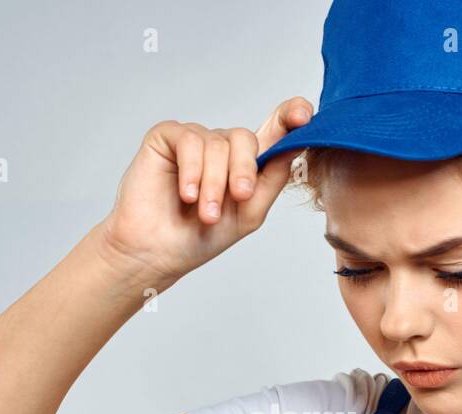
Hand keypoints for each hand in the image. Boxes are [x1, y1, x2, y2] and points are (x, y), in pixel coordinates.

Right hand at [98, 96, 313, 285]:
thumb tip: (296, 145)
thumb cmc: (199, 237)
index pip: (273, 130)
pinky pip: (190, 140)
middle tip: (238, 198)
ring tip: (205, 212)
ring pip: (217, 144)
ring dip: (214, 183)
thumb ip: (273, 178)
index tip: (304, 114)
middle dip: (243, 170)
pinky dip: (192, 169)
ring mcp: (194, 140)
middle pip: (245, 138)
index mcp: (245, 163)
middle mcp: (221, 147)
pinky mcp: (167, 137)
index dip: (289, 116)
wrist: (157, 252)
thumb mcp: (249, 213)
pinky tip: (186, 194)